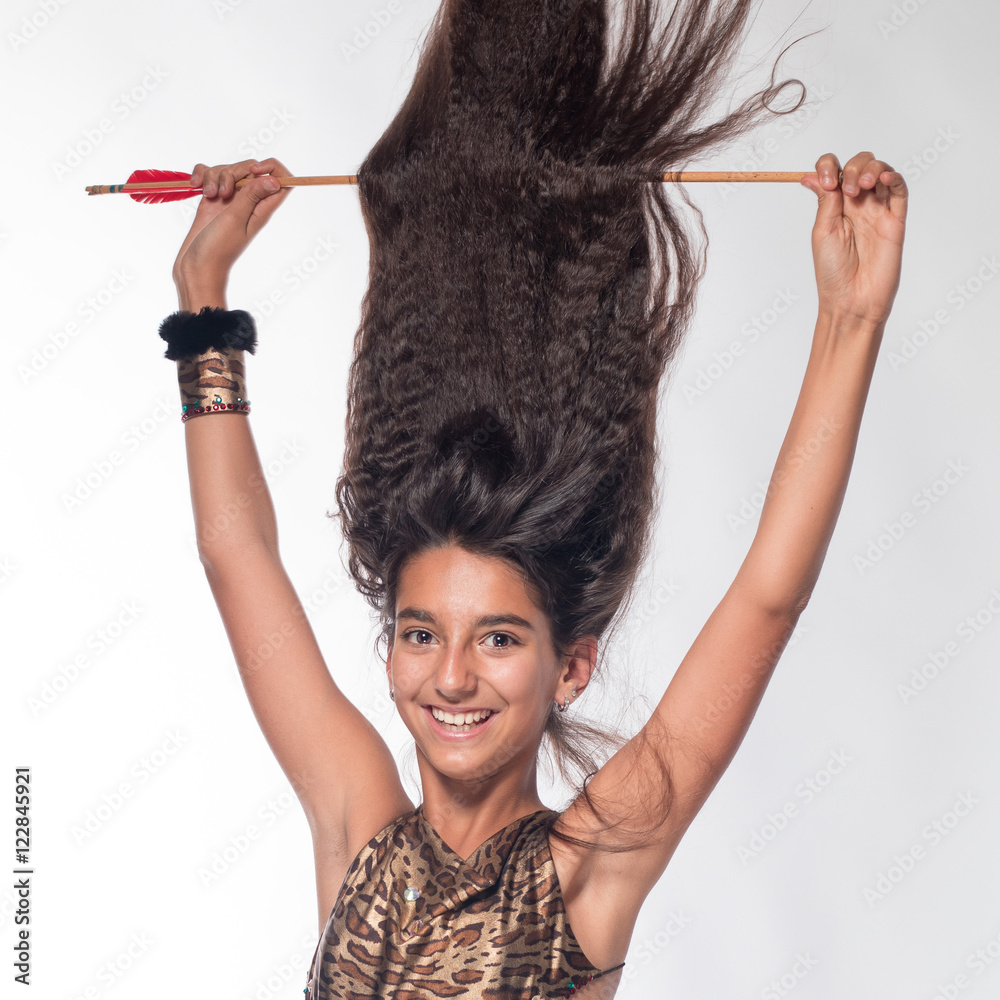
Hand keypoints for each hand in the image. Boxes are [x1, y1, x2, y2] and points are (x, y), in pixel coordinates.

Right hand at [172, 157, 292, 308]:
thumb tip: (275, 180)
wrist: (195, 267)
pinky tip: (195, 187)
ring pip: (226, 170)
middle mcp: (247, 203)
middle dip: (232, 171)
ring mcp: (228, 201)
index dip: (271, 168)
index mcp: (261, 209)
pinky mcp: (211, 200)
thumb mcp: (236, 220)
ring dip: (214, 176)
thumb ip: (252, 197)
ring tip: (208, 195)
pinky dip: (202, 176)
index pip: (281, 182)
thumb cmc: (217, 249)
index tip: (254, 170)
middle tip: (223, 193)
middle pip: (248, 170)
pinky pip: (208, 175)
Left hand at [800, 151, 907, 327]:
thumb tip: (811, 176)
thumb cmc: (833, 272)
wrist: (851, 299)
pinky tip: (884, 178)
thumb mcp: (823, 231)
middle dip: (852, 168)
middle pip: (859, 165)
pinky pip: (900, 190)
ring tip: (861, 186)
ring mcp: (878, 211)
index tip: (824, 181)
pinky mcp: (896, 220)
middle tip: (846, 190)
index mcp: (835, 206)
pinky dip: (894, 177)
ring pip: (881, 171)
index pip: (834, 171)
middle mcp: (857, 205)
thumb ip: (825, 201)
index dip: (828, 166)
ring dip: (871, 168)